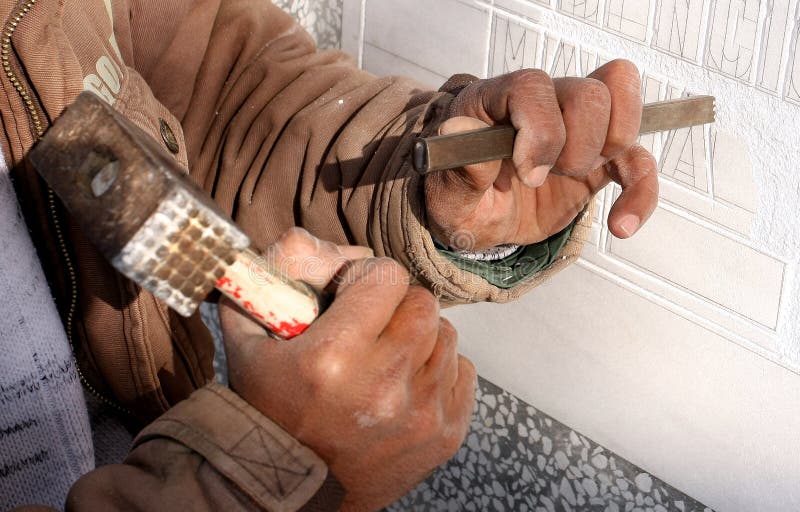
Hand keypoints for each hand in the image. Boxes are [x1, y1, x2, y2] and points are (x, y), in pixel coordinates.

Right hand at [220, 227, 476, 510]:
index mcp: (333, 357)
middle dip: (398, 304)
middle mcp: (383, 385)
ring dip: (420, 337)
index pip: (386, 276)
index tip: (355, 294)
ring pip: (447, 335)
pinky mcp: (444, 436)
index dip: (369, 278)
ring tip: (389, 356)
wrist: (288, 494)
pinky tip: (408, 383)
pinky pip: (463, 370)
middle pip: (423, 304)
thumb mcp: (245, 345)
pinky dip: (439, 369)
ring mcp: (420, 413)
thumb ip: (262, 285)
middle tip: (375, 323)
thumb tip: (296, 245)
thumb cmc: (266, 413)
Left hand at [425, 60, 658, 249]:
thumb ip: (458, 169)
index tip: (526, 173)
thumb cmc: (459, 199)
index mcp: (495, 102)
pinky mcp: (598, 160)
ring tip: (576, 180)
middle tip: (544, 179)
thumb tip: (460, 129)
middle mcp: (540, 105)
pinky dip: (641, 192)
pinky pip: (639, 160)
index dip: (540, 129)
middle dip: (577, 144)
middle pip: (589, 92)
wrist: (477, 219)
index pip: (532, 87)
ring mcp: (574, 128)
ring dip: (612, 150)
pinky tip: (622, 225)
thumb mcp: (447, 197)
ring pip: (621, 101)